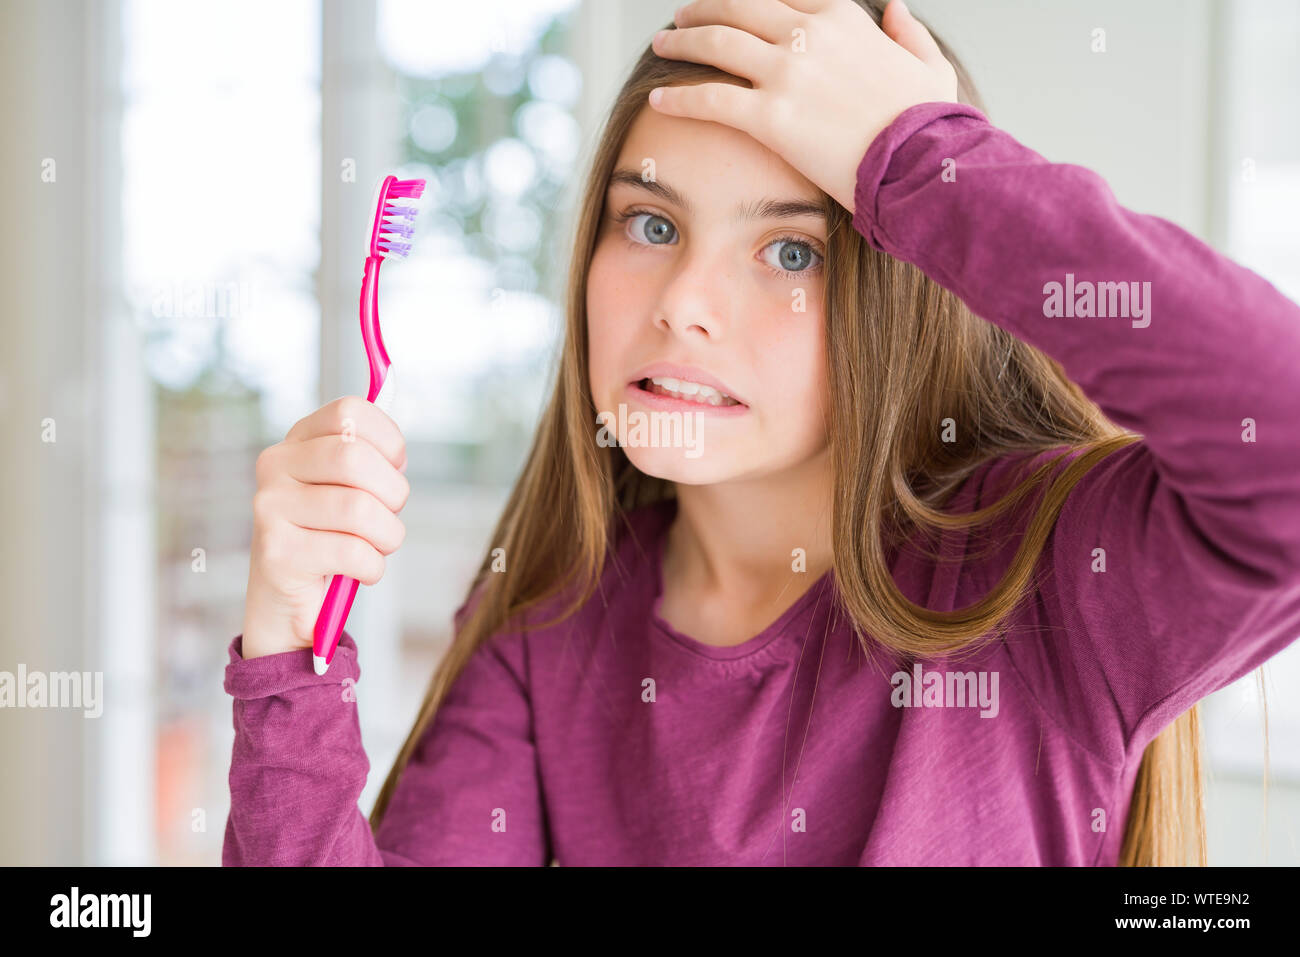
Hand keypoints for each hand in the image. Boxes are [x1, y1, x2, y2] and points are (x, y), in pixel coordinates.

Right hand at [240, 396, 409, 659]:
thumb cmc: (330, 540)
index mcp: (297, 441)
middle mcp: (275, 466)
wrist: (286, 605)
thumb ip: (372, 462)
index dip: (388, 439)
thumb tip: (397, 455)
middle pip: (354, 458)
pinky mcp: (277, 552)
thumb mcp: (350, 491)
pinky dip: (373, 567)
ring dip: (387, 535)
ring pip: (358, 509)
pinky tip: (362, 571)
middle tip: (390, 516)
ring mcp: (270, 507)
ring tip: (378, 547)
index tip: (395, 467)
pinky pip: (352, 552)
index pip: (348, 412)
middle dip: (393, 493)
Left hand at [648, 0, 958, 213]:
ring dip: (682, 40)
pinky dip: (679, 95)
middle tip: (681, 18)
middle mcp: (809, 35)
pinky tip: (658, 98)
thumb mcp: (930, 67)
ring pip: (716, 42)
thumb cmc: (929, 127)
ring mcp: (787, 73)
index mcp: (843, 17)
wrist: (921, 165)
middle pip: (739, 7)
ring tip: (661, 45)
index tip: (732, 6)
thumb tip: (895, 8)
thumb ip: (909, 33)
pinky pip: (709, 98)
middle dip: (704, 9)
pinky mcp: (770, 117)